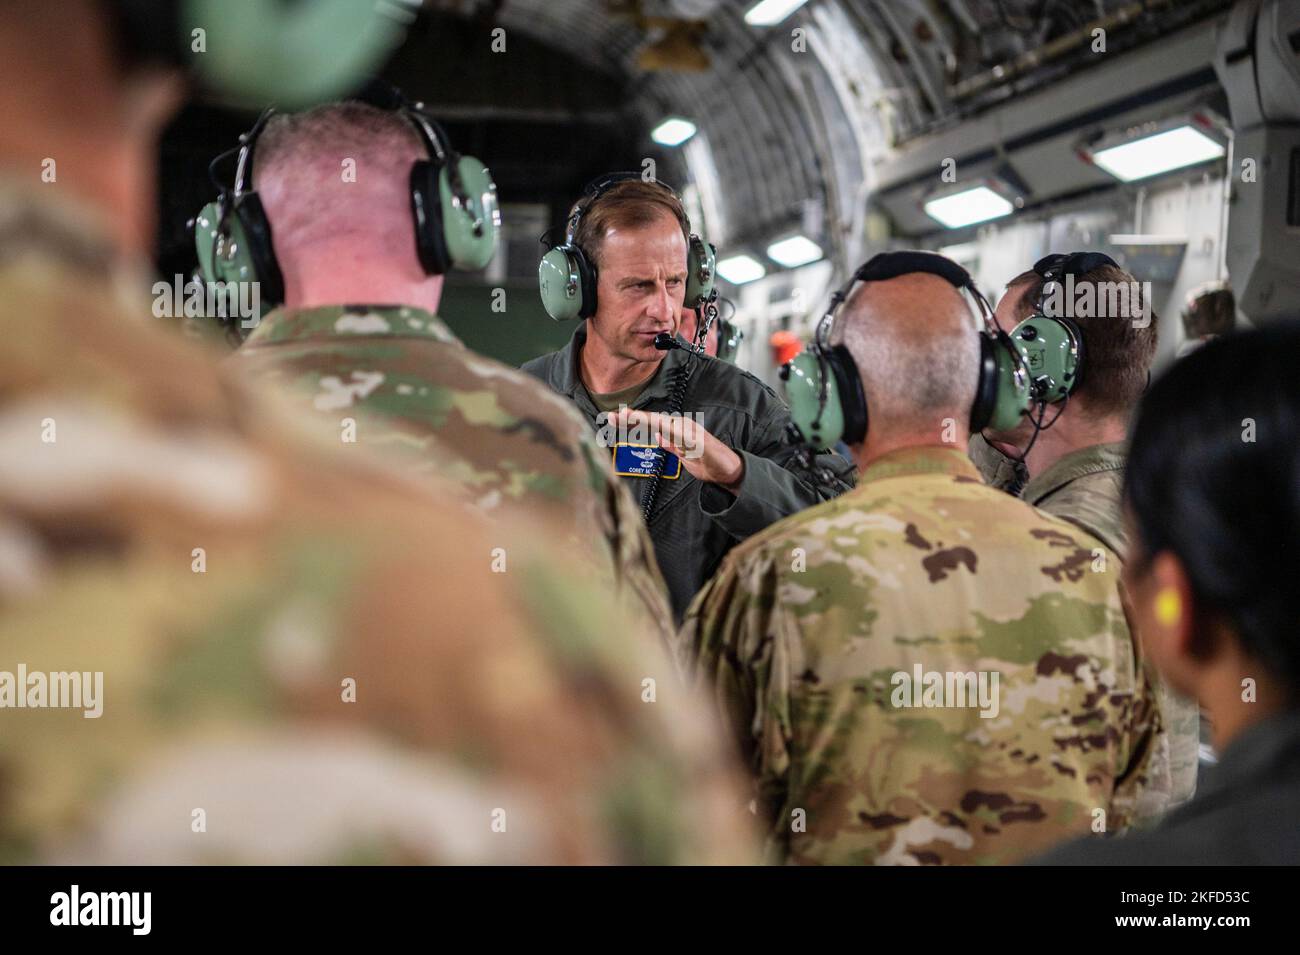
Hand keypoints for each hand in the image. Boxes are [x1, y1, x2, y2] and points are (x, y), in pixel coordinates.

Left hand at [615, 408, 744, 492]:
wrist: (729, 471)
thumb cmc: (707, 463)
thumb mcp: (683, 456)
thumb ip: (671, 446)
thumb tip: (658, 437)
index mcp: (677, 430)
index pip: (651, 423)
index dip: (632, 420)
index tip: (614, 418)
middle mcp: (683, 427)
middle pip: (653, 420)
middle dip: (632, 417)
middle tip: (612, 416)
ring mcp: (692, 434)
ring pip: (665, 424)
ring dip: (646, 420)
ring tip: (629, 417)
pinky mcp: (702, 443)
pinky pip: (684, 437)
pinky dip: (671, 433)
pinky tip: (658, 431)